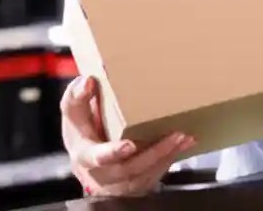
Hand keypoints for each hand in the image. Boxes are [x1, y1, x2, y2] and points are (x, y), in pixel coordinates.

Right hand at [61, 76, 195, 196]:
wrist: (93, 166)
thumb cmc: (84, 135)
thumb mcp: (75, 117)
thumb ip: (76, 98)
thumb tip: (87, 81)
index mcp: (86, 156)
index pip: (96, 157)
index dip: (111, 153)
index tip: (129, 145)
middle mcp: (105, 174)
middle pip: (129, 168)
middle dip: (154, 152)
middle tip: (175, 134)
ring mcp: (124, 181)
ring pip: (147, 172)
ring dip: (168, 153)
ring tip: (185, 135)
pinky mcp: (140, 181)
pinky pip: (158, 172)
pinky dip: (173, 156)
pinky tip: (187, 141)